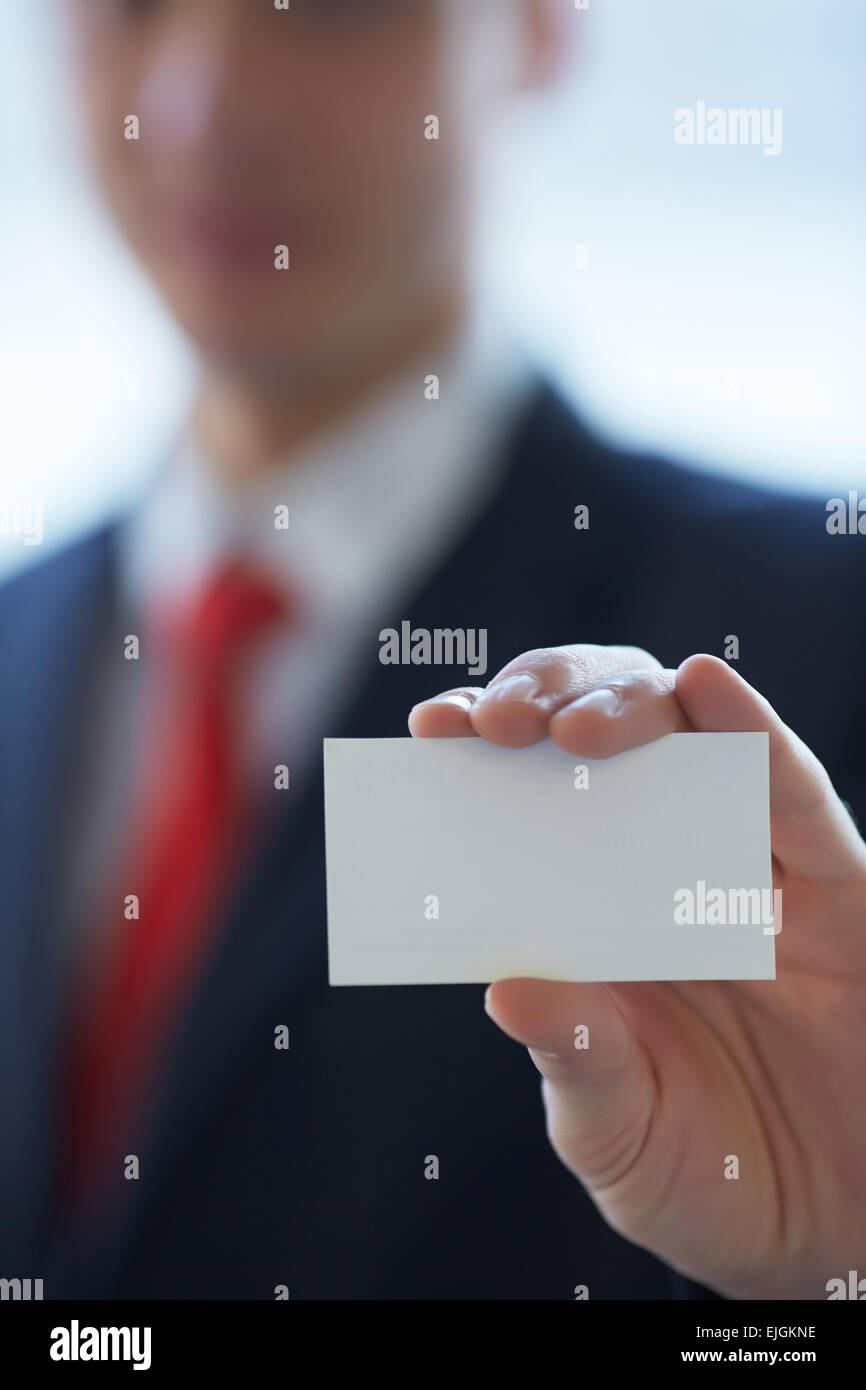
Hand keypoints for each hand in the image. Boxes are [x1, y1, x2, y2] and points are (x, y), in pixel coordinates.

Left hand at [408, 646, 865, 1299]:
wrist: (821, 1222)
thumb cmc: (701, 1172)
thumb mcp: (615, 1126)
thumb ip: (575, 1054)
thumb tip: (506, 988)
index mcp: (589, 917)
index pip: (527, 805)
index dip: (480, 753)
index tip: (434, 728)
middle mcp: (663, 873)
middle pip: (606, 742)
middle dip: (551, 706)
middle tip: (503, 723)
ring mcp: (749, 871)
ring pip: (693, 746)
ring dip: (634, 709)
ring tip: (581, 723)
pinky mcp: (835, 886)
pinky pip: (795, 797)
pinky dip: (753, 736)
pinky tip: (706, 687)